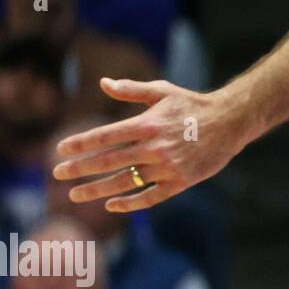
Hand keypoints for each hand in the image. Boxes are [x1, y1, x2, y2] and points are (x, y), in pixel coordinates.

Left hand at [52, 78, 254, 212]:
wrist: (231, 121)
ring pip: (125, 182)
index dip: (80, 144)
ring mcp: (167, 166)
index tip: (59, 150)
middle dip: (79, 168)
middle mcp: (155, 147)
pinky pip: (150, 196)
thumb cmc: (193, 104)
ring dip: (97, 190)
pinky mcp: (181, 181)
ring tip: (75, 195)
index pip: (105, 136)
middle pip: (109, 161)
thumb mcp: (163, 91)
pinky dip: (130, 203)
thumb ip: (131, 90)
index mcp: (147, 123)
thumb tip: (103, 83)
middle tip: (57, 174)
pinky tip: (112, 205)